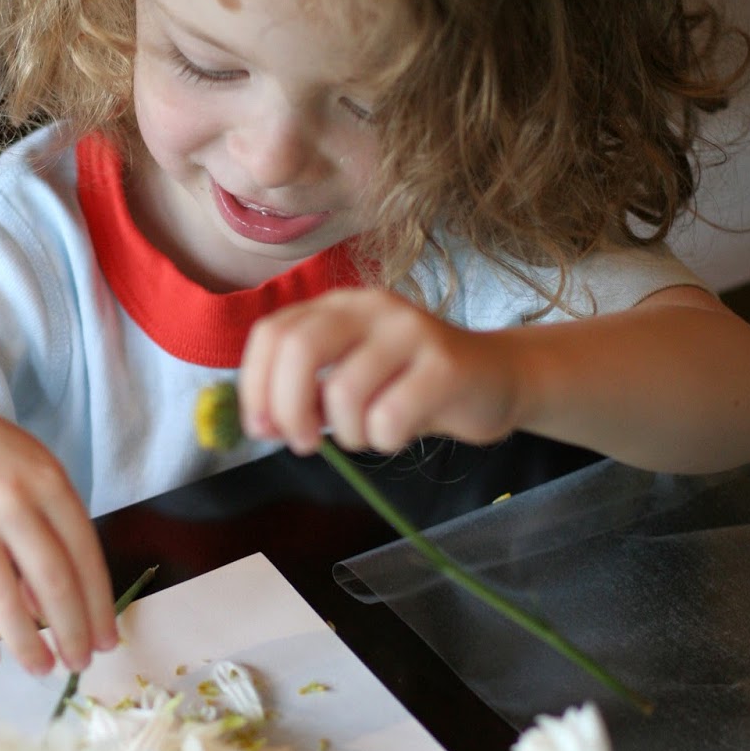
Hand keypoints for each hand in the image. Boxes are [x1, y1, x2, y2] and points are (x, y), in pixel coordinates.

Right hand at [0, 400, 117, 674]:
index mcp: (46, 479)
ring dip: (25, 645)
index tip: (107, 643)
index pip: (85, 555)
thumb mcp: (30, 476)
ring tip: (41, 669)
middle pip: (51, 580)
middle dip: (71, 632)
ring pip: (1, 598)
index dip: (99, 606)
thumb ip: (51, 532)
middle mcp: (8, 496)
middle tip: (79, 665)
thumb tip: (53, 611)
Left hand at [239, 289, 523, 454]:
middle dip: (288, 407)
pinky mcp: (445, 364)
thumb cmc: (409, 386)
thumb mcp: (348, 379)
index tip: (262, 429)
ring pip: (345, 391)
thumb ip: (305, 391)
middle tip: (304, 444)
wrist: (494, 379)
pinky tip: (399, 434)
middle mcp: (371, 306)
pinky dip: (384, 440)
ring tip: (367, 434)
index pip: (272, 333)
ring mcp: (410, 330)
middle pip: (299, 348)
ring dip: (347, 433)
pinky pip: (390, 416)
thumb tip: (262, 423)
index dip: (255, 385)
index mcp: (337, 306)